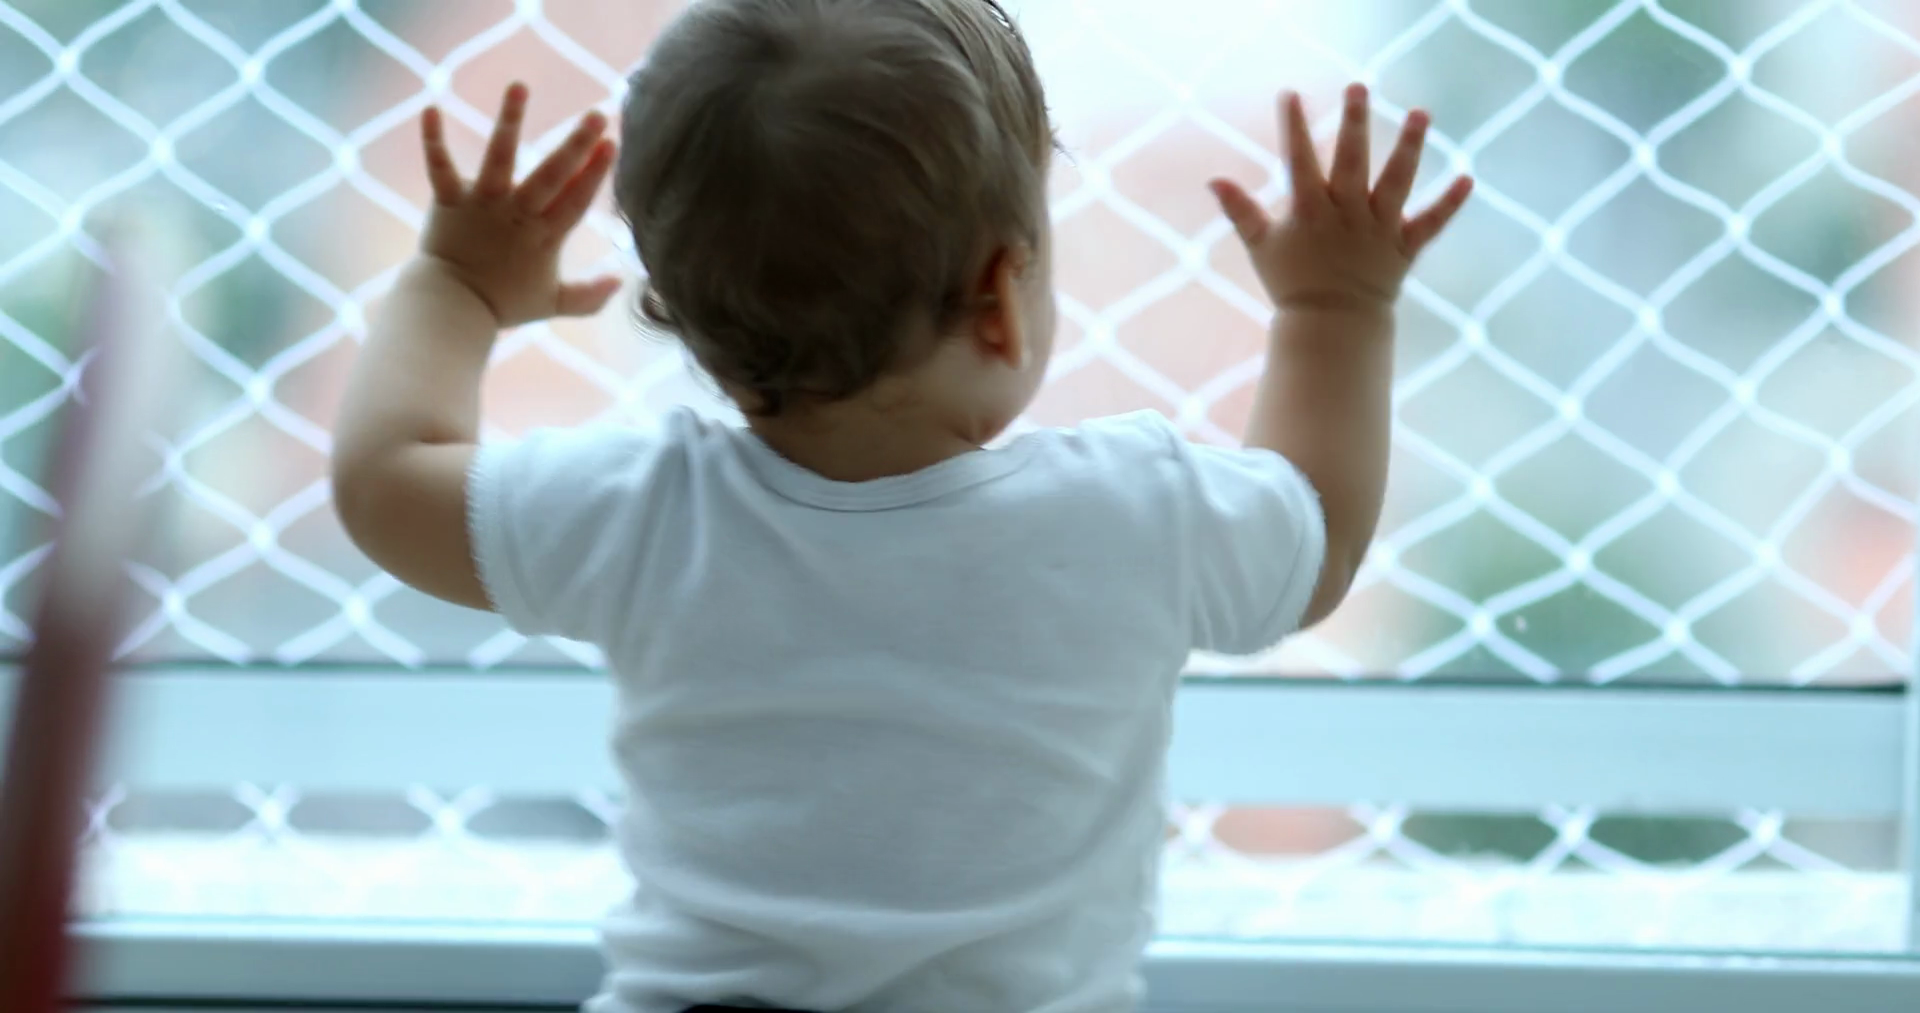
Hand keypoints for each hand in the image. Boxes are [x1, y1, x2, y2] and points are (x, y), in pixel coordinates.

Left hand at [418, 83, 621, 326]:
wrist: (449, 308)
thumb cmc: (502, 305)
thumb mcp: (552, 304)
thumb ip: (588, 296)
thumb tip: (620, 281)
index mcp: (544, 237)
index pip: (576, 200)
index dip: (595, 174)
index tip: (612, 144)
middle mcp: (517, 215)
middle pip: (550, 176)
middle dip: (575, 145)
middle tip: (597, 115)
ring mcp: (482, 205)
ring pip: (499, 159)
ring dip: (509, 122)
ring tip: (519, 86)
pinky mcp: (449, 202)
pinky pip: (440, 167)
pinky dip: (433, 140)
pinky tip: (431, 107)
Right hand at [1210, 84, 1472, 314]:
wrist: (1330, 327)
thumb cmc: (1292, 283)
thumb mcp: (1261, 246)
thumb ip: (1240, 211)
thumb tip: (1213, 180)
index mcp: (1311, 211)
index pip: (1299, 161)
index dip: (1294, 128)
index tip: (1291, 95)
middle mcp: (1347, 214)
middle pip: (1352, 162)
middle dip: (1354, 123)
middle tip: (1358, 87)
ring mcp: (1378, 229)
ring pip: (1397, 182)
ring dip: (1410, 147)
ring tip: (1420, 113)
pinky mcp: (1403, 247)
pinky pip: (1431, 223)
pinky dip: (1450, 203)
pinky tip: (1468, 177)